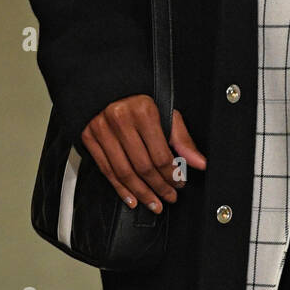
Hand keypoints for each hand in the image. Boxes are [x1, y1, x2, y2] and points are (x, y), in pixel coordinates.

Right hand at [82, 94, 206, 213]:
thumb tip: (200, 163)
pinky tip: (132, 199)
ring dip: (141, 193)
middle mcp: (121, 120)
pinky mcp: (89, 137)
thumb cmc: (140, 100)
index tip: (179, 183)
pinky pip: (106, 170)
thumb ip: (182, 139)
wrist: (108, 86)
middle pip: (143, 166)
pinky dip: (120, 189)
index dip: (171, 175)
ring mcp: (102, 129)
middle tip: (169, 197)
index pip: (160, 154)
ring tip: (154, 203)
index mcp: (143, 111)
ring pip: (124, 172)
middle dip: (159, 187)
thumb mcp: (166, 112)